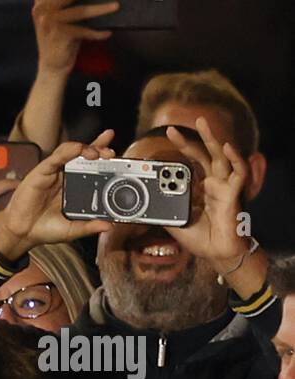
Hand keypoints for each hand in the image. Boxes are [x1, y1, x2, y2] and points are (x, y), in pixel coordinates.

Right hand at [0, 130, 116, 259]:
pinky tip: (79, 149)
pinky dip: (69, 150)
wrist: (22, 233)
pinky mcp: (42, 171)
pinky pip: (56, 157)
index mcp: (74, 187)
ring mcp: (54, 173)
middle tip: (110, 152)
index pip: (92, 168)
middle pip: (84, 155)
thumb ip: (89, 226)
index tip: (117, 156)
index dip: (104, 159)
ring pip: (72, 152)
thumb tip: (108, 226)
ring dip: (86, 148)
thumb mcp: (72, 230)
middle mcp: (65, 176)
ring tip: (98, 152)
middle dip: (99, 148)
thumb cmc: (44, 229)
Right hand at [33, 0, 115, 74]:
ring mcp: (49, 22)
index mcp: (41, 2)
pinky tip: (106, 33)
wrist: (51, 66)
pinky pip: (83, 31)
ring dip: (101, 10)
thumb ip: (67, 2)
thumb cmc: (61, 36)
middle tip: (113, 2)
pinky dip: (96, 33)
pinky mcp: (59, 35)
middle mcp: (42, 10)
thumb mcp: (60, 15)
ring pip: (80, 11)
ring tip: (116, 7)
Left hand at [165, 117, 251, 270]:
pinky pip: (238, 172)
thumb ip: (162, 210)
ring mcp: (224, 186)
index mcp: (201, 186)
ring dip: (211, 138)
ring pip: (220, 156)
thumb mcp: (175, 222)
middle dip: (190, 138)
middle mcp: (214, 182)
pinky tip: (227, 147)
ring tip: (201, 123)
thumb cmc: (200, 237)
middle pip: (203, 154)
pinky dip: (234, 158)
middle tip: (173, 127)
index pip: (190, 163)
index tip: (163, 143)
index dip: (179, 152)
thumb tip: (142, 204)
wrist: (216, 253)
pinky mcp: (234, 194)